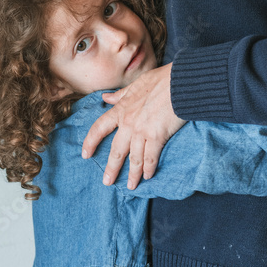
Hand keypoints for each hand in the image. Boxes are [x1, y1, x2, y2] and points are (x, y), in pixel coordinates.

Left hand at [81, 64, 185, 189]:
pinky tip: (148, 176)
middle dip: (111, 168)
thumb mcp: (136, 85)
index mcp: (121, 109)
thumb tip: (105, 98)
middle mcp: (128, 123)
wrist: (181, 83)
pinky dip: (149, 168)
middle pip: (116, 151)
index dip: (90, 142)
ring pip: (134, 158)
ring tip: (131, 186)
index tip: (85, 154)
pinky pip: (150, 157)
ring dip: (133, 174)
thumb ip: (120, 95)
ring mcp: (141, 131)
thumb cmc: (161, 81)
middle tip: (107, 181)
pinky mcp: (157, 136)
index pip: (99, 128)